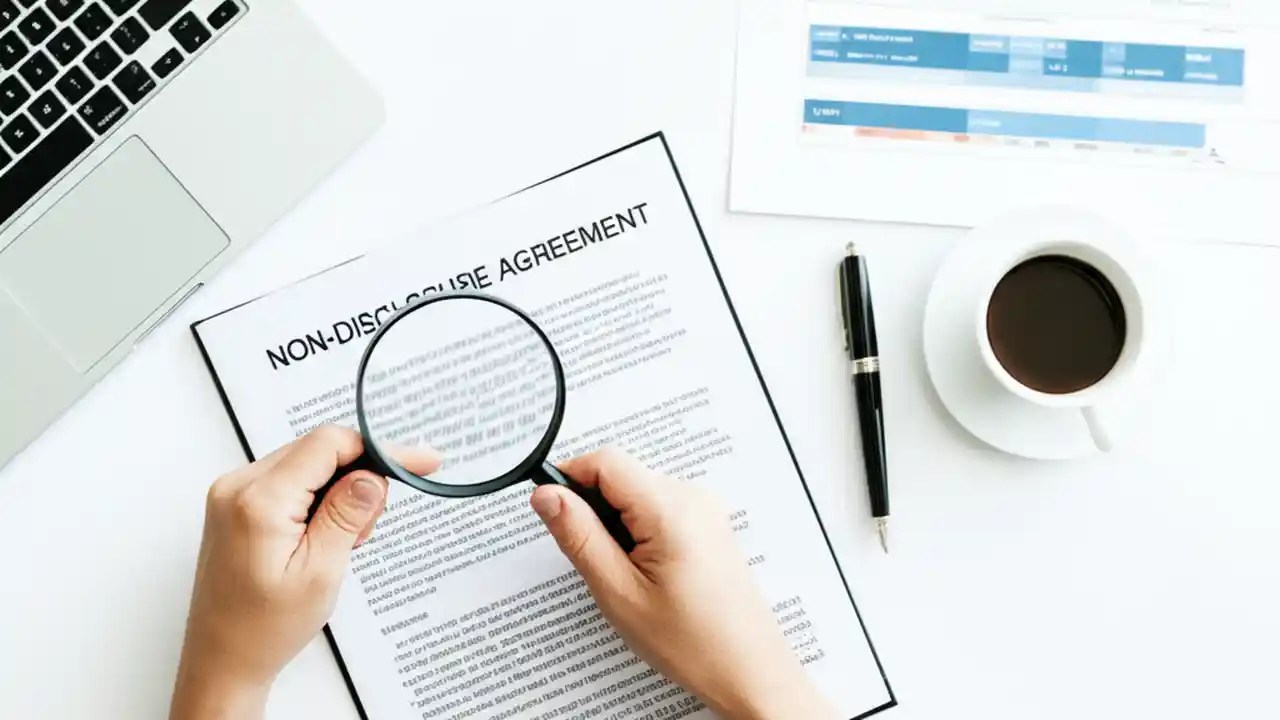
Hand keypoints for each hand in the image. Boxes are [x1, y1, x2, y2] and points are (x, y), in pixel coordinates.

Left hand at [170, 426, 439, 719]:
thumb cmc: (264, 628)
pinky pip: (290, 480)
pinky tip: (323, 535)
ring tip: (342, 541)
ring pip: (307, 463)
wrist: (223, 659)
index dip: (379, 449)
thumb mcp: (320, 573)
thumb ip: (347, 515)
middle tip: (368, 528)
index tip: (418, 462)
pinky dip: (317, 499)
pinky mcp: (236, 503)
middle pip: (319, 450)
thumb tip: (372, 474)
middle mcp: (238, 486)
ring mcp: (233, 493)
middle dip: (358, 478)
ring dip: (338, 491)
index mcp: (259, 501)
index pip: (329, 444)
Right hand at [530, 449, 838, 719]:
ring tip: (624, 575)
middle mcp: (692, 497)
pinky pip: (658, 509)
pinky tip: (645, 573)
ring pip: (637, 493)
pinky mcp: (707, 524)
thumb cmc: (692, 641)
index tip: (550, 509)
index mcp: (670, 508)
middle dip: (593, 509)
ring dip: (616, 523)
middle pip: (621, 475)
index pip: (605, 461)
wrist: (748, 669)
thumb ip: (579, 536)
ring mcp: (704, 509)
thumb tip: (546, 495)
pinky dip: (638, 531)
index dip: (569, 477)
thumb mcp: (619, 592)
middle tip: (593, 560)